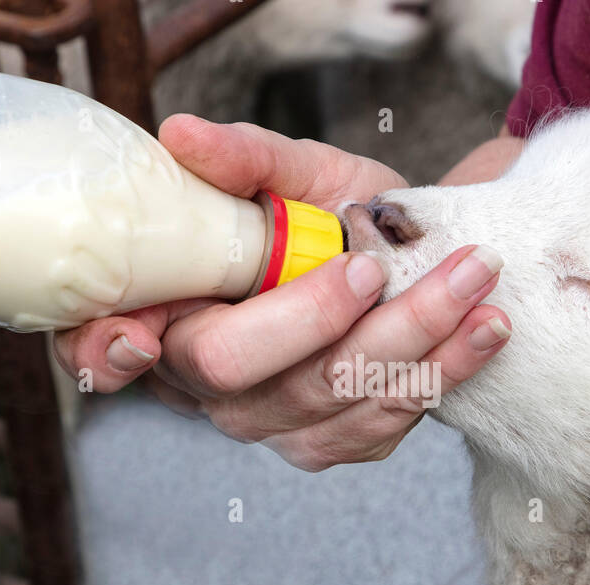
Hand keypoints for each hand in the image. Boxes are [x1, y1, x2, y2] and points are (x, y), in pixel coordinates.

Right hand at [53, 115, 511, 470]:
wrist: (408, 255)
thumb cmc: (332, 214)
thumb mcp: (296, 174)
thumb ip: (247, 160)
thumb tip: (184, 136)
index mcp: (168, 315)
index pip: (104, 349)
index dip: (106, 352)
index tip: (140, 335)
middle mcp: (207, 384)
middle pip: (236, 373)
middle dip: (314, 319)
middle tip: (375, 264)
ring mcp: (273, 423)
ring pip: (330, 399)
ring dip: (413, 337)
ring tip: (473, 275)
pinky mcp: (338, 444)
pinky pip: (386, 421)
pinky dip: (445, 369)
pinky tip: (485, 325)